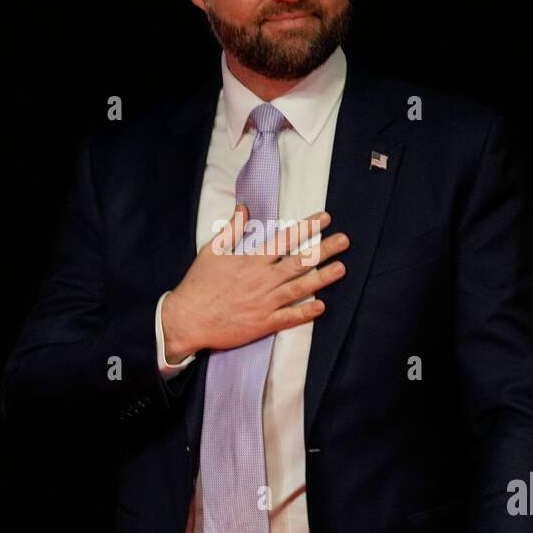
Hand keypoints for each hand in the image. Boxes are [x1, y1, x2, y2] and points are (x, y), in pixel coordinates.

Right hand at [162, 206, 349, 360]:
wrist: (187, 319)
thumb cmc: (198, 284)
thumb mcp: (211, 251)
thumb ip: (231, 230)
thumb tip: (243, 208)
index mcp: (250, 260)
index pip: (285, 239)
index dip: (307, 228)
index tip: (325, 218)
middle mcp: (261, 279)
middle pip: (299, 262)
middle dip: (324, 249)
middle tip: (345, 241)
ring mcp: (264, 302)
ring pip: (300, 288)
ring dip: (322, 278)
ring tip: (342, 268)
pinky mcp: (262, 324)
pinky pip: (289, 318)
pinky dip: (305, 313)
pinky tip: (322, 307)